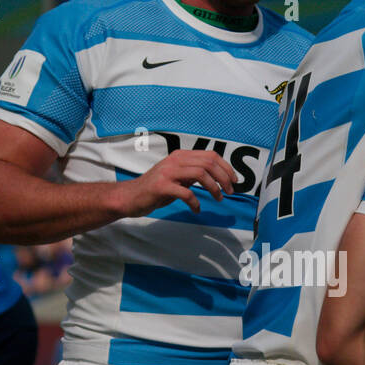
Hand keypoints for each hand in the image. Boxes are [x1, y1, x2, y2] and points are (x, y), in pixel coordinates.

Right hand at [117, 149, 236, 215]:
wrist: (131, 197)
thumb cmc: (156, 189)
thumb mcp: (177, 177)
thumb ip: (193, 174)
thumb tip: (218, 177)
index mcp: (180, 156)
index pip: (210, 155)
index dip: (226, 167)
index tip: (234, 180)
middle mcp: (175, 160)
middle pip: (208, 163)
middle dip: (224, 178)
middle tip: (229, 192)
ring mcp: (167, 172)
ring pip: (200, 174)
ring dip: (214, 188)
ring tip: (218, 199)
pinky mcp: (161, 186)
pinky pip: (186, 193)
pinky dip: (195, 203)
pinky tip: (196, 209)